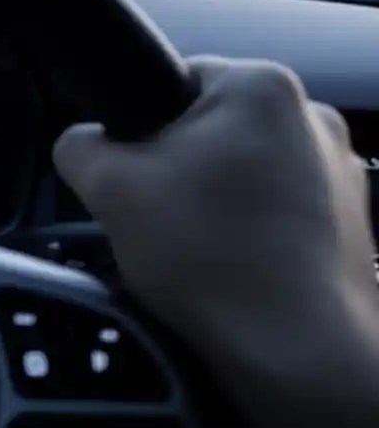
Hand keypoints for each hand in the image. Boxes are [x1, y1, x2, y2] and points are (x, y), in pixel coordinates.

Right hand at [54, 56, 378, 427]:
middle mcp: (314, 115)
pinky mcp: (349, 218)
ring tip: (196, 246)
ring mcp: (341, 170)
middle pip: (209, 127)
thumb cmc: (213, 260)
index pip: (171, 78)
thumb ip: (78, 144)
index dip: (136, 129)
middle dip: (176, 167)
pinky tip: (230, 263)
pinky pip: (276, 207)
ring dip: (214, 199)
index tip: (131, 174)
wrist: (294, 350)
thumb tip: (81, 142)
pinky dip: (250, 229)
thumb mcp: (108, 188)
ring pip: (243, 169)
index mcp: (260, 85)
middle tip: (155, 214)